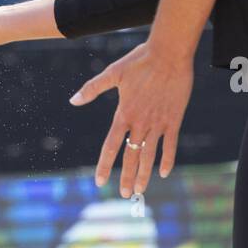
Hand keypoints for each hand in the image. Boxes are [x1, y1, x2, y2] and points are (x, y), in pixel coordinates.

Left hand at [70, 41, 193, 196]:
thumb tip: (73, 100)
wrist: (168, 53)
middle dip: (127, 177)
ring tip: (140, 190)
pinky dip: (167, 159)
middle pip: (131, 156)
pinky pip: (170, 145)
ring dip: (144, 174)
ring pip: (150, 155)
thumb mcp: (112, 73)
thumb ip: (92, 88)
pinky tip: (163, 172)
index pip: (111, 145)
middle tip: (125, 194)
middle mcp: (140, 122)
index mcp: (124, 113)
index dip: (104, 165)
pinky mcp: (174, 119)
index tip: (99, 181)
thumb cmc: (139, 60)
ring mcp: (158, 122)